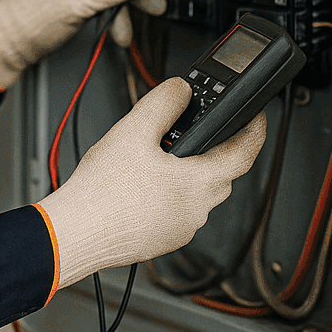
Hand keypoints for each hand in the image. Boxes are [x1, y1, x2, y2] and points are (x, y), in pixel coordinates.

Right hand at [36, 78, 266, 287]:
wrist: (75, 232)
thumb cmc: (102, 192)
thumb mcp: (133, 130)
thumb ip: (164, 103)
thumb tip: (181, 91)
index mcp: (199, 182)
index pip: (245, 153)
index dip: (254, 130)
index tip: (256, 117)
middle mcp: (197, 210)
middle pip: (220, 173)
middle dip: (212, 149)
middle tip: (191, 130)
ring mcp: (180, 229)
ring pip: (197, 193)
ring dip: (186, 173)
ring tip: (154, 158)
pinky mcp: (162, 240)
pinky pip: (176, 211)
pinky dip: (168, 194)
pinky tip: (140, 184)